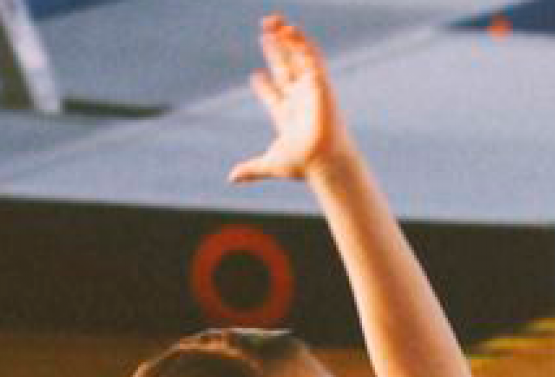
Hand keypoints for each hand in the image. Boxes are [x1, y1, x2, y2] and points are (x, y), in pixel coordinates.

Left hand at [228, 15, 350, 183]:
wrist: (323, 161)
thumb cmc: (302, 165)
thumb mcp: (270, 164)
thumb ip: (252, 169)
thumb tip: (232, 177)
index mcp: (286, 115)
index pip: (274, 95)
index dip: (264, 86)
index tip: (256, 76)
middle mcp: (298, 99)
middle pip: (284, 69)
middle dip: (274, 51)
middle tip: (264, 33)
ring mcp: (309, 89)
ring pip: (295, 58)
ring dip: (285, 39)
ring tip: (272, 20)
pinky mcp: (319, 83)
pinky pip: (310, 57)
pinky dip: (300, 42)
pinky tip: (288, 29)